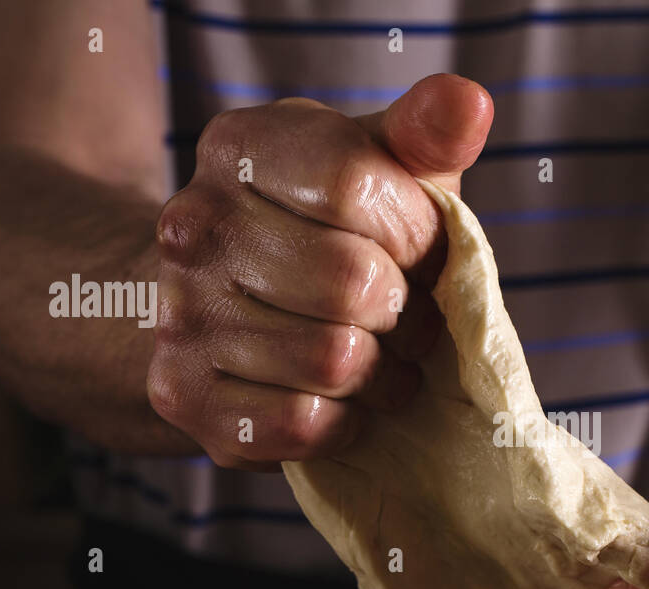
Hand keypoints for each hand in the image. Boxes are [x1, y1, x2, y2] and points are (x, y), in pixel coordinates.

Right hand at [147, 74, 492, 468]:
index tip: (416, 249)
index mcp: (241, 147)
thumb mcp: (381, 166)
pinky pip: (303, 425)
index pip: (359, 186)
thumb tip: (469, 104)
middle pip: (353, 283)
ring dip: (383, 373)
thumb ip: (426, 133)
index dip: (415, 234)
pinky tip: (341, 398)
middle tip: (402, 315)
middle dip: (406, 311)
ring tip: (379, 357)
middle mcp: (194, 226)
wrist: (230, 304)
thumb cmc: (334, 231)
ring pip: (335, 362)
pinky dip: (345, 421)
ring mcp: (179, 314)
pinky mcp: (183, 397)